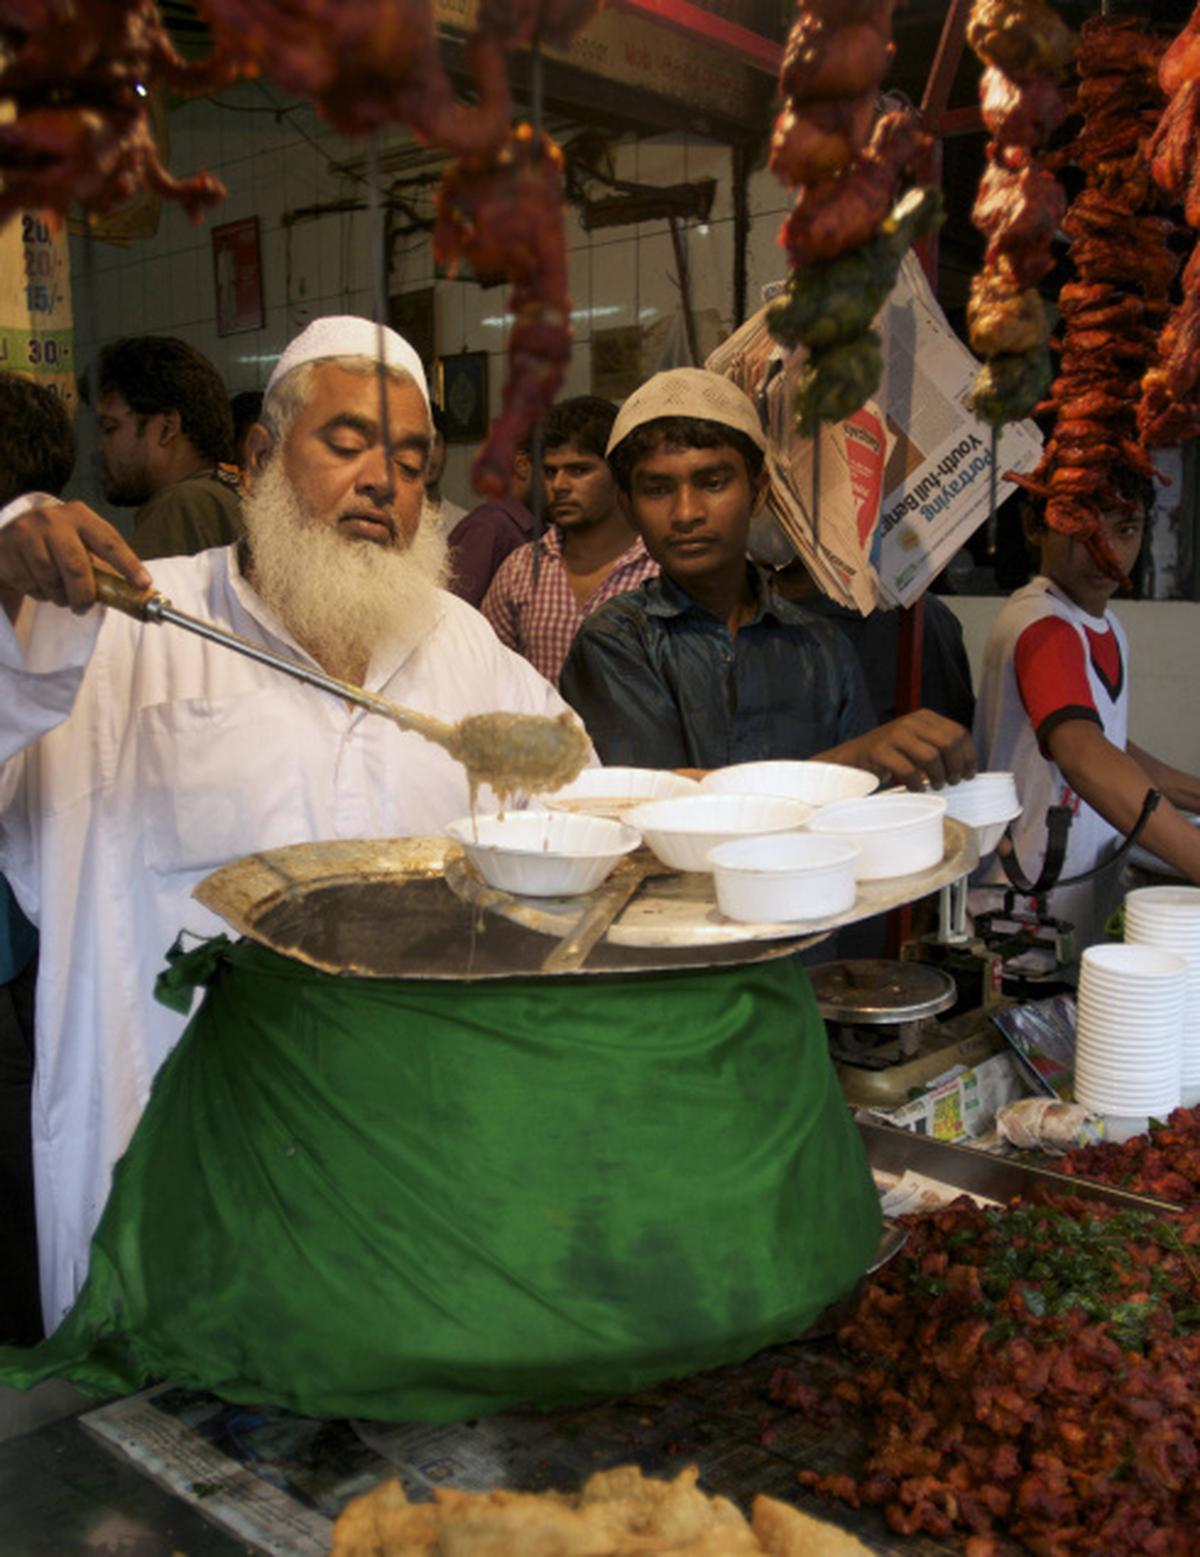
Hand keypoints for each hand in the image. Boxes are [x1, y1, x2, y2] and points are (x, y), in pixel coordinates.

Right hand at [0, 501, 149, 614]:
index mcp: (80, 516)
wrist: (11, 538)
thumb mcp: (82, 545)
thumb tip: (138, 592)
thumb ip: (105, 565)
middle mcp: (53, 519)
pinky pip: (29, 583)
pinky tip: (38, 582)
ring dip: (58, 595)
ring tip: (59, 591)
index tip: (143, 584)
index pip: (109, 541)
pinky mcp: (6, 549)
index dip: (128, 564)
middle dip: (84, 594)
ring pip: (50, 579)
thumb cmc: (57, 545)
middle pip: (77, 566)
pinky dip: (38, 592)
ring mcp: (27, 532)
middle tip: (84, 607)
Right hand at [842, 710, 975, 789]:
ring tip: (935, 786)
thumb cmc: (890, 756)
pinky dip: (916, 784)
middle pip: (949, 742)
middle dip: (956, 766)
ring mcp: (894, 735)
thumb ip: (938, 748)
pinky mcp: (879, 750)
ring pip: (931, 756)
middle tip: (952, 782)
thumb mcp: (917, 744)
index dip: (968, 756)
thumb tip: (966, 767)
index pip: (958, 732)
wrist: (852, 758)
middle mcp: (911, 722)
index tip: (968, 774)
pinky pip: (908, 770)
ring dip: (938, 777)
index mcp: (924, 717)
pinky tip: (915, 789)